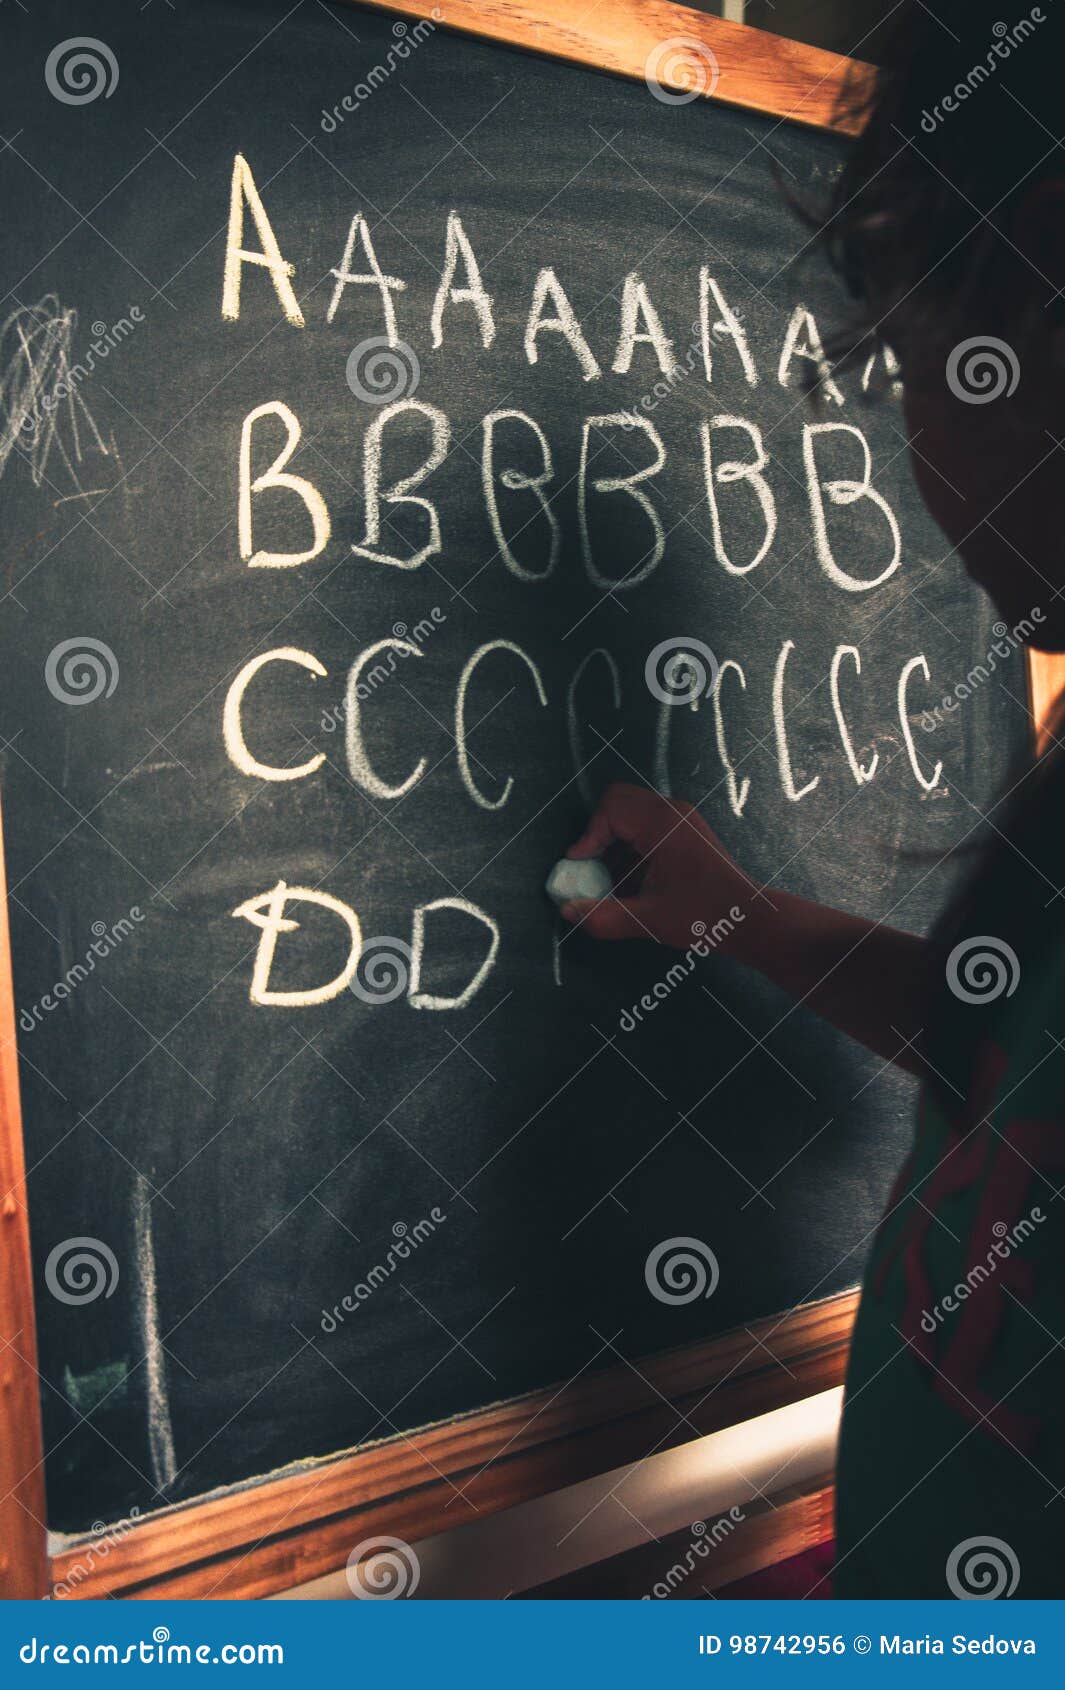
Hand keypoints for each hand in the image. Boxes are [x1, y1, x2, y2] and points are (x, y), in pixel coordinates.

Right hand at [561, 782, 759, 947]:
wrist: (749, 919)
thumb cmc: (706, 915)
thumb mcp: (648, 919)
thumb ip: (603, 916)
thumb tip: (567, 912)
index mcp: (663, 823)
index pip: (610, 808)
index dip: (588, 836)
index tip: (579, 866)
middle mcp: (671, 812)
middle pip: (618, 805)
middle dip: (599, 838)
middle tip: (592, 871)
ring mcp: (681, 821)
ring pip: (631, 819)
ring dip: (615, 848)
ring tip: (612, 885)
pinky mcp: (685, 834)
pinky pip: (647, 831)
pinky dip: (632, 852)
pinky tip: (632, 886)